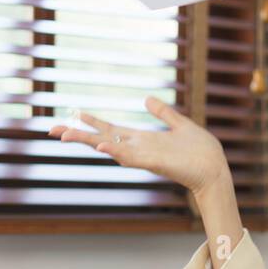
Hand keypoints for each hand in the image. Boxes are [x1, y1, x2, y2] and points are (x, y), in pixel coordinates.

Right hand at [48, 96, 229, 194]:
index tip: (72, 114)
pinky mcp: (156, 163)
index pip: (112, 130)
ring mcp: (145, 157)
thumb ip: (163, 113)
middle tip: (52, 130)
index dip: (93, 122)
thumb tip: (147, 99)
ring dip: (89, 142)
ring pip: (111, 148)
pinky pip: (132, 158)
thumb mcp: (180, 125)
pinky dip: (116, 152)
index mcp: (144, 140)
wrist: (215, 169)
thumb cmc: (200, 152)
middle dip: (79, 135)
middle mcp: (140, 149)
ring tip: (65, 136)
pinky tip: (101, 146)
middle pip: (103, 139)